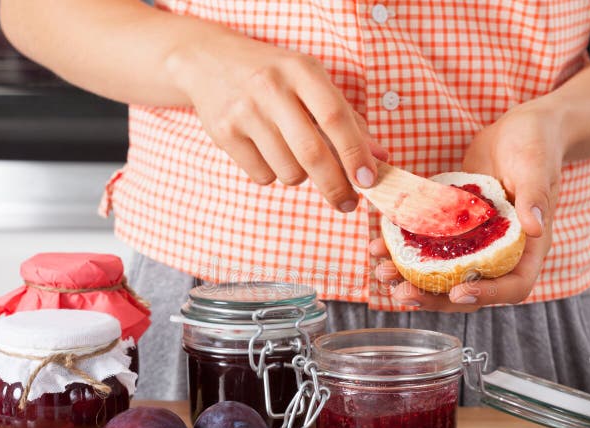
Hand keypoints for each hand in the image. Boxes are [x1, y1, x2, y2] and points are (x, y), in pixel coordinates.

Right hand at [171, 29, 387, 211]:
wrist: (208, 61)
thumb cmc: (275, 76)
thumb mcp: (311, 83)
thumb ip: (347, 119)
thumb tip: (380, 158)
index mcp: (302, 70)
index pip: (335, 117)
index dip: (355, 153)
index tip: (368, 181)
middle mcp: (271, 88)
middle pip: (312, 153)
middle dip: (335, 186)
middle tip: (347, 204)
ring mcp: (244, 111)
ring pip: (288, 171)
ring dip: (299, 175)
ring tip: (292, 154)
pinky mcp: (223, 133)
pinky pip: (262, 176)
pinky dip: (272, 174)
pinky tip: (266, 150)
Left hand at [371, 101, 562, 310]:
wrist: (517, 128)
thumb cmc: (536, 144)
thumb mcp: (536, 166)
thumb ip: (535, 196)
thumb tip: (535, 228)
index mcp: (528, 246)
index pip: (513, 286)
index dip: (487, 295)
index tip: (458, 292)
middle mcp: (500, 251)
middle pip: (470, 289)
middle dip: (434, 296)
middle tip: (402, 293)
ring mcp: (474, 242)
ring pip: (443, 273)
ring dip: (411, 278)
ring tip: (382, 273)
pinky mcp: (454, 227)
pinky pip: (429, 246)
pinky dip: (404, 250)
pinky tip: (379, 245)